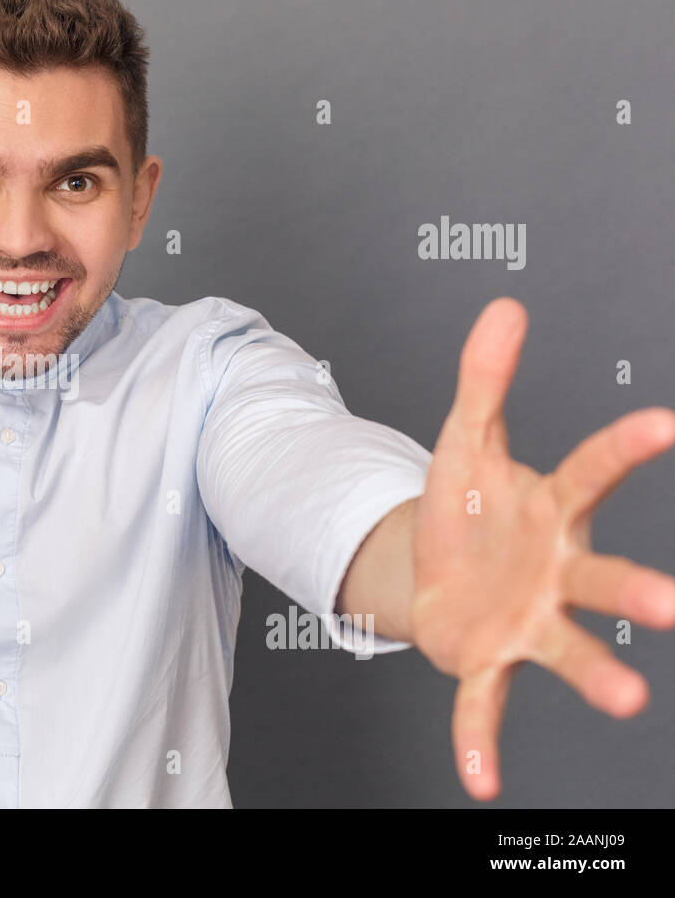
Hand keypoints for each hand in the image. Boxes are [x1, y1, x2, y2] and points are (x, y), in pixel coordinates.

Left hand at [411, 297, 674, 799]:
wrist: (435, 566)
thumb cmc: (465, 505)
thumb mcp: (464, 437)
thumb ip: (484, 377)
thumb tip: (505, 304)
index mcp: (553, 507)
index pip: (594, 471)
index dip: (626, 446)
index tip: (666, 423)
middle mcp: (557, 569)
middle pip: (604, 577)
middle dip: (639, 589)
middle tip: (674, 605)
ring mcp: (526, 619)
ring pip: (566, 646)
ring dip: (594, 672)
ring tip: (626, 702)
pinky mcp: (487, 659)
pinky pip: (486, 703)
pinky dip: (480, 740)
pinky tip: (481, 782)